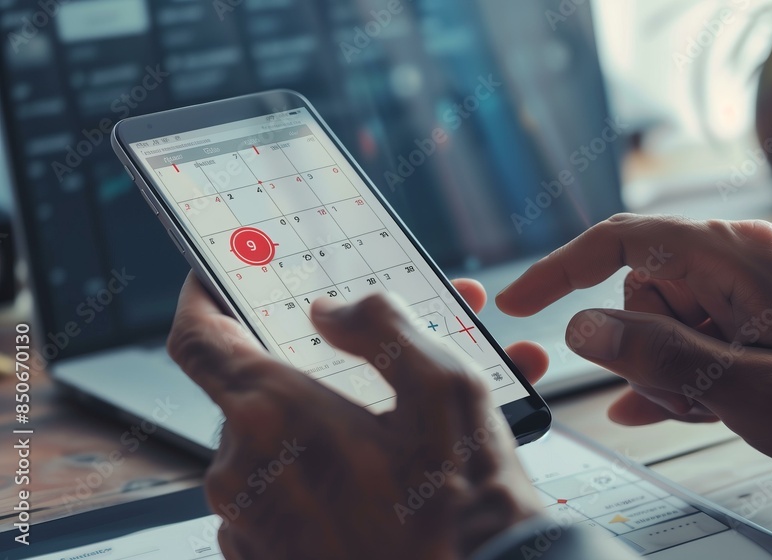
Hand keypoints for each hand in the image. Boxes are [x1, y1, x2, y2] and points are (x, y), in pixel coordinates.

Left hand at [167, 273, 547, 558]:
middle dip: (304, 368)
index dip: (202, 299)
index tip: (215, 282)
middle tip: (359, 362)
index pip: (199, 339)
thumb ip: (381, 326)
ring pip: (269, 445)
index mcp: (272, 418)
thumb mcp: (446, 389)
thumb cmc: (461, 506)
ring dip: (317, 425)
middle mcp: (241, 473)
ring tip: (389, 429)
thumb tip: (331, 313)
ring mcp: (248, 525)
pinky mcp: (265, 559)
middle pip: (250, 391)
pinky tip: (373, 480)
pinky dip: (313, 475)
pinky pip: (275, 495)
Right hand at [497, 214, 771, 477]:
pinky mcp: (754, 302)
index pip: (624, 241)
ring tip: (714, 400)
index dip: (562, 269)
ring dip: (671, 367)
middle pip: (642, 290)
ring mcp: (748, 277)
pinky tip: (683, 400)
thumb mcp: (745, 389)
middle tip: (690, 390)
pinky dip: (682, 362)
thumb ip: (660, 357)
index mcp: (736, 257)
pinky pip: (693, 326)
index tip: (520, 301)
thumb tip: (583, 330)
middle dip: (648, 349)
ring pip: (664, 317)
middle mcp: (740, 253)